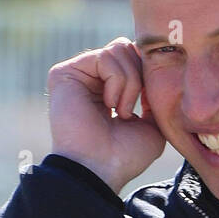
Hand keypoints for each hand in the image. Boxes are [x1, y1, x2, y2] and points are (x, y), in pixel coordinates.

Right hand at [47, 37, 165, 192]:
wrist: (101, 169)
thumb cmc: (126, 155)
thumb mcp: (153, 125)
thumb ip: (153, 96)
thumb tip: (153, 69)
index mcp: (109, 90)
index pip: (135, 58)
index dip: (149, 73)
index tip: (150, 102)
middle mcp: (91, 79)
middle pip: (128, 48)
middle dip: (141, 77)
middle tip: (132, 110)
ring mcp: (78, 74)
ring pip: (119, 49)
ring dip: (130, 84)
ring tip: (121, 112)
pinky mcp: (64, 73)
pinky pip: (106, 56)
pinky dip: (118, 82)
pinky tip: (109, 106)